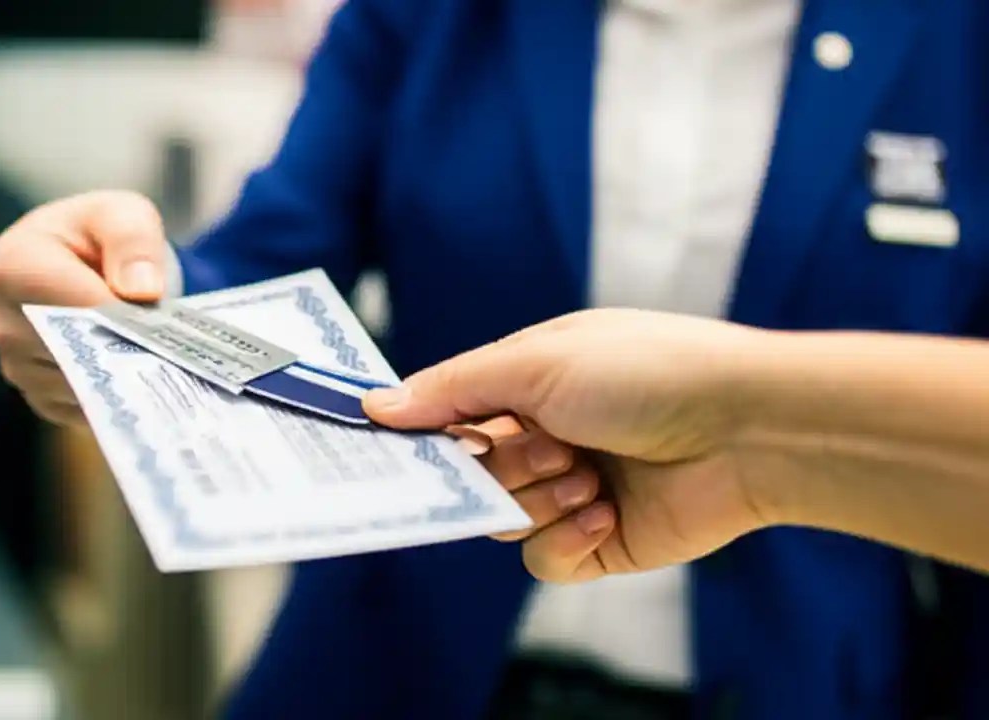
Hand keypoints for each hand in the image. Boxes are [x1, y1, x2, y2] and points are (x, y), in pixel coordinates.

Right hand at [0, 191, 173, 425]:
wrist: (83, 267)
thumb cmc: (98, 235)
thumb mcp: (122, 213)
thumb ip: (133, 238)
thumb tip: (140, 290)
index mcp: (9, 265)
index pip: (72, 305)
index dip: (120, 313)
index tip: (153, 314)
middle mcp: (0, 322)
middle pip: (76, 350)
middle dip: (125, 345)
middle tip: (164, 339)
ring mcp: (15, 366)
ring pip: (82, 385)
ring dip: (122, 373)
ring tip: (149, 348)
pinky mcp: (38, 397)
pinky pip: (84, 408)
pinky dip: (114, 393)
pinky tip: (133, 368)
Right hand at [366, 309, 770, 583]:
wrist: (751, 429)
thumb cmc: (650, 372)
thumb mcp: (536, 362)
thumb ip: (452, 388)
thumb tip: (376, 406)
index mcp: (529, 383)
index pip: (450, 415)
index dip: (424, 434)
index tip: (395, 448)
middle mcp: (547, 435)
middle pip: (470, 475)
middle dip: (502, 466)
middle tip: (550, 446)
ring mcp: (572, 490)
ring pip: (503, 520)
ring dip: (538, 499)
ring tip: (589, 475)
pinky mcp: (601, 542)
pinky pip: (544, 562)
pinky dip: (564, 539)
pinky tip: (603, 511)